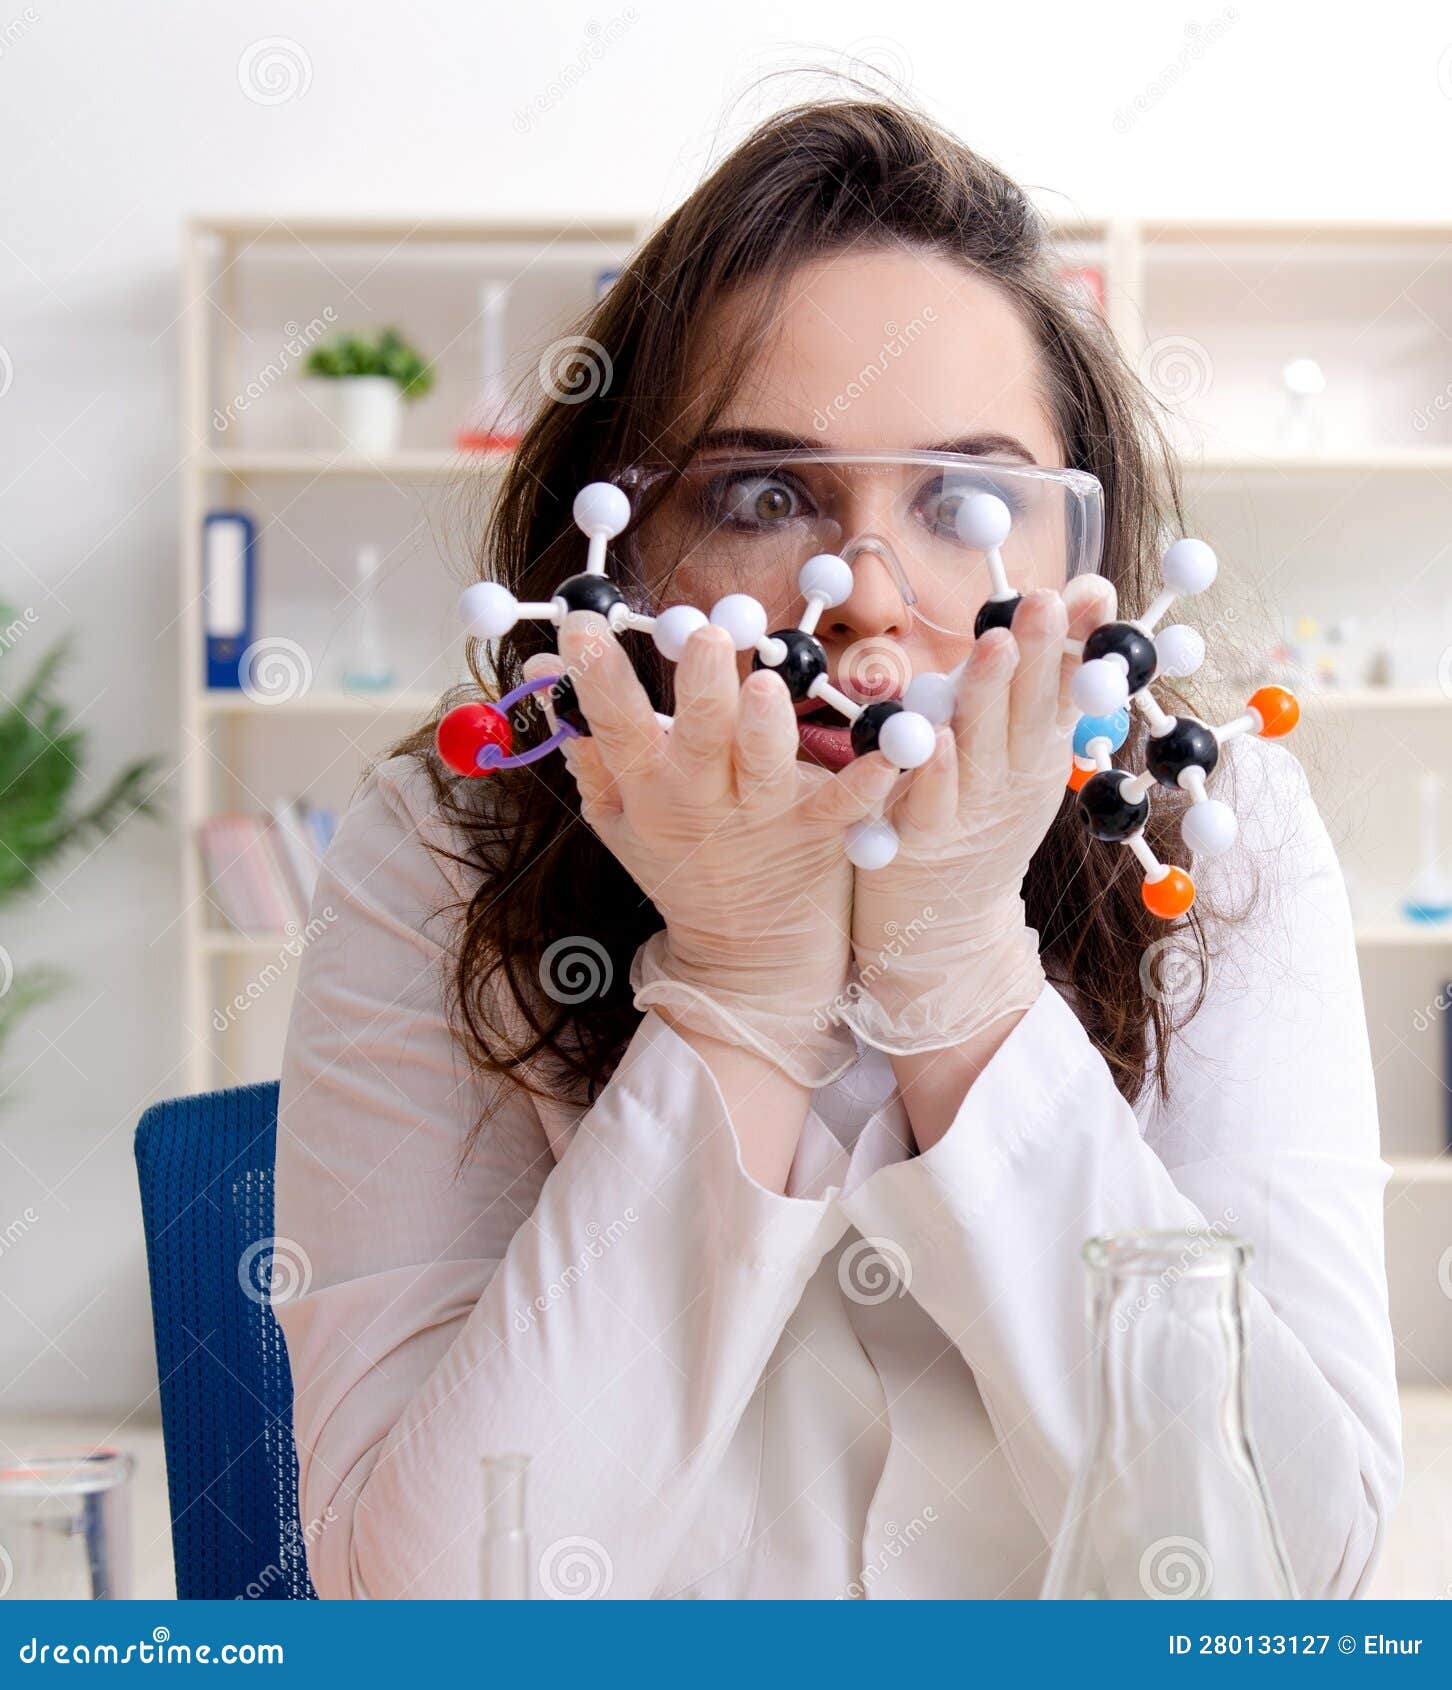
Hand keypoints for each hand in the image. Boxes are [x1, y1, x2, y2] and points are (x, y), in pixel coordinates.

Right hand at [528, 610, 900, 1087]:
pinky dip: (867, 781)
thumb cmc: (676, 863)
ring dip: (765, 728)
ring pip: (762, 766)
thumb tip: (539, 671)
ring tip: (764, 686)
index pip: (614, 727)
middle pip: (696, 738)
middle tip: (703, 638)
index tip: (583, 626)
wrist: (742, 950)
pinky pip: (842, 806)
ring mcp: (762, 817)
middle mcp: (702, 800)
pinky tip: (885, 753)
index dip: (596, 677)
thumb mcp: (615, 817)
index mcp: (649, 790)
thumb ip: (585, 747)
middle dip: (698, 688)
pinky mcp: (816, 833)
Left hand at [844, 578, 1115, 1056]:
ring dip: (987, 695)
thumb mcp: (1021, 756)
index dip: (1075, 641)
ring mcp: (969, 812)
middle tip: (1044, 600)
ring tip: (994, 643)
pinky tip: (937, 738)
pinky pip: (928, 802)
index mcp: (1036, 753)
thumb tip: (1080, 597)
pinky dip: (935, 772)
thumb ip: (1039, 684)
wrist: (946, 929)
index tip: (1091, 592)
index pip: (1062, 688)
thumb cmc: (977, 825)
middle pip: (1027, 710)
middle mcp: (1011, 779)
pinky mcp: (921, 843)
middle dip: (1038, 653)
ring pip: (980, 746)